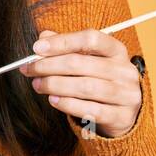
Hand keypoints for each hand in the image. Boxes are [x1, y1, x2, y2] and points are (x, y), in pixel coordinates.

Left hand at [20, 28, 142, 137]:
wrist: (123, 114)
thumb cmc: (100, 82)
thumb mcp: (88, 61)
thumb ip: (67, 47)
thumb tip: (43, 38)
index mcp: (117, 51)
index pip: (91, 39)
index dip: (62, 42)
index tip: (37, 48)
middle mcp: (124, 70)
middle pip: (81, 63)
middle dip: (49, 66)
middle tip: (29, 69)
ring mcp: (126, 94)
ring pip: (85, 87)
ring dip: (55, 85)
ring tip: (37, 85)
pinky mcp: (122, 117)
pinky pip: (91, 110)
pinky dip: (68, 104)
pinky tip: (53, 100)